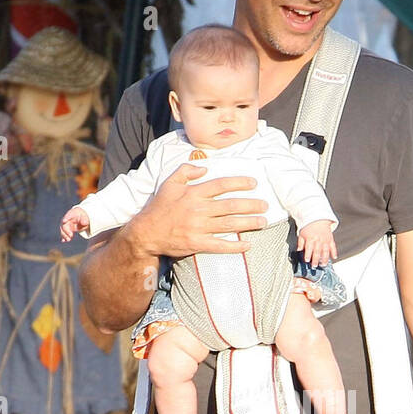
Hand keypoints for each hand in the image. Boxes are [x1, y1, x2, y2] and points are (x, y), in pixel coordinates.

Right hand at [60, 205, 90, 241]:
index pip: (69, 215)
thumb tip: (84, 223)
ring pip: (63, 229)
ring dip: (64, 235)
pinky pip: (64, 233)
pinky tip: (63, 240)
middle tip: (70, 235)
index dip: (66, 218)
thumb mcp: (86, 217)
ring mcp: (67, 224)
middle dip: (66, 230)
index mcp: (72, 213)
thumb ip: (84, 219)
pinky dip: (63, 237)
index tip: (64, 221)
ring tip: (68, 240)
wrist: (82, 218)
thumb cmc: (84, 216)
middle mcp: (68, 218)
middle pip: (64, 224)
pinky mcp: (68, 229)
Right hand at [128, 163, 268, 257]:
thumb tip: (204, 167)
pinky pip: (220, 245)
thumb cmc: (159, 207)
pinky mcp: (197, 243)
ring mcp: (198, 228)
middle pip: (231, 205)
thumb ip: (186, 171)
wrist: (146, 232)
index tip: (253, 183)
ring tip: (263, 221)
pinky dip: (235, 246)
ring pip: (229, 224)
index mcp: (193, 193)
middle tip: (265, 205)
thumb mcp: (169, 183)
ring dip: (249, 223)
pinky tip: (248, 245)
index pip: (221, 185)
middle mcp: (198, 209)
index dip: (239, 183)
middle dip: (251, 204)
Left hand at [297, 219, 336, 266]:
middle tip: (314, 266)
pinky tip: (334, 257)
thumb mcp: (302, 234)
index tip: (307, 261)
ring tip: (323, 265)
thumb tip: (298, 250)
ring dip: (324, 259)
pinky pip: (333, 246)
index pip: (309, 248)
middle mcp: (318, 240)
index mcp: (310, 239)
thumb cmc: (309, 227)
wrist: (318, 219)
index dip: (308, 255)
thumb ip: (300, 243)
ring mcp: (325, 240)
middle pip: (317, 252)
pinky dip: (334, 252)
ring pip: (325, 251)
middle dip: (315, 260)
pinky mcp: (330, 239)